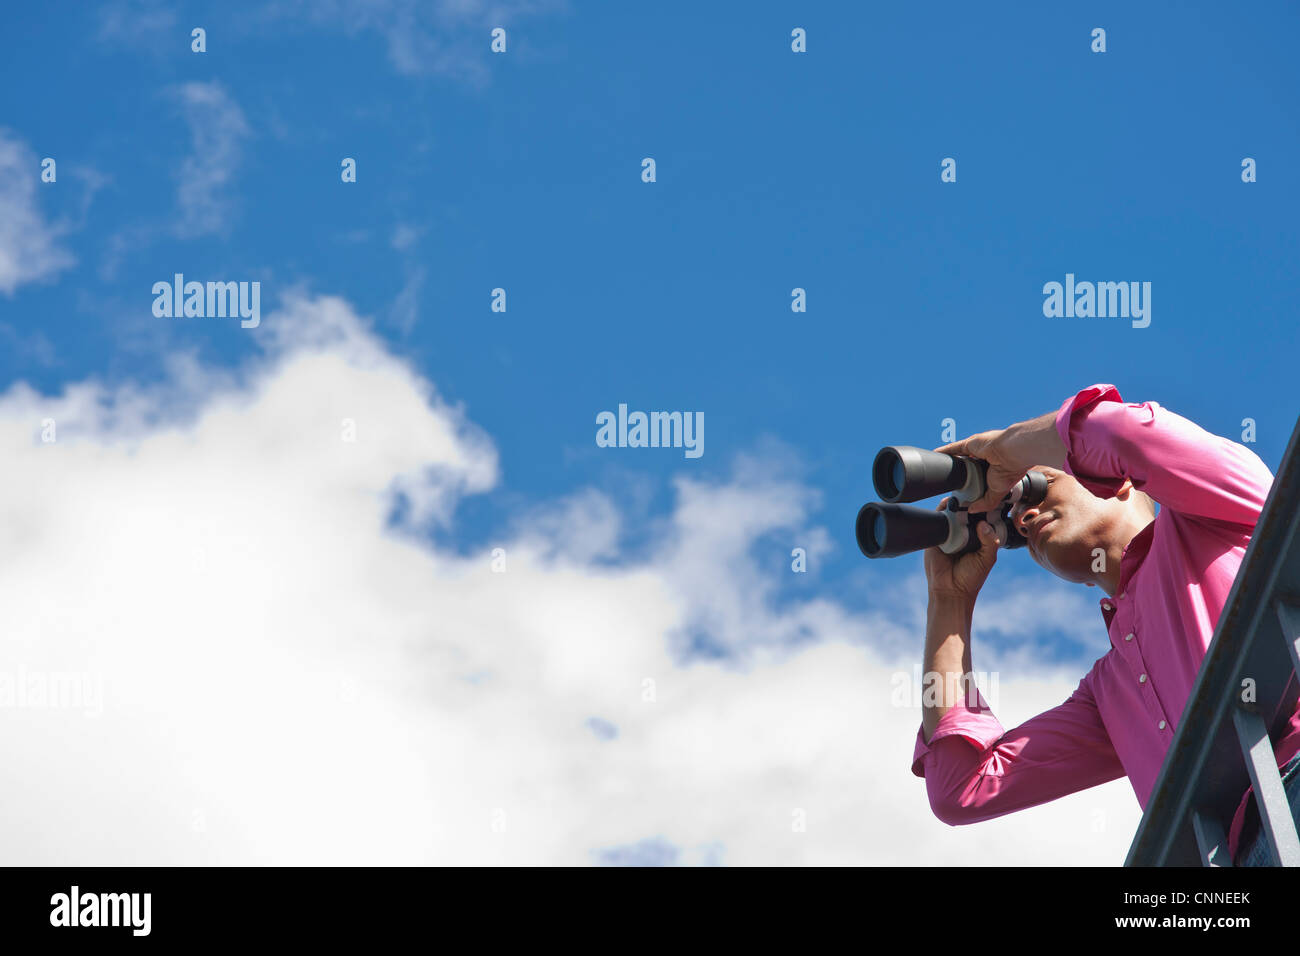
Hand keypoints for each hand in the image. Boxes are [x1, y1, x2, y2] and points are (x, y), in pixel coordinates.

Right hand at [923, 500, 1000, 601]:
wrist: (950, 590)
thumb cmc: (971, 577)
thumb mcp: (987, 558)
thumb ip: (989, 541)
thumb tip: (982, 524)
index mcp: (979, 536)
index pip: (983, 517)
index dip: (986, 507)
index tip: (989, 497)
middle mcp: (965, 532)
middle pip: (967, 512)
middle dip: (970, 503)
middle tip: (975, 494)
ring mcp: (949, 532)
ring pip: (952, 512)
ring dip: (956, 504)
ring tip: (962, 500)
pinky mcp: (935, 534)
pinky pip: (937, 518)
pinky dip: (941, 510)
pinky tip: (948, 506)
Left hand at [934, 412, 1065, 512]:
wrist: (1013, 453)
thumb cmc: (1010, 470)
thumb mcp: (998, 493)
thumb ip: (985, 503)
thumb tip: (971, 510)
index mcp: (991, 471)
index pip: (975, 479)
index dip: (967, 487)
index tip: (957, 496)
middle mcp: (983, 461)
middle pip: (965, 468)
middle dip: (957, 476)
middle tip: (945, 486)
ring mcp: (976, 451)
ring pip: (958, 458)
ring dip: (949, 463)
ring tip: (937, 472)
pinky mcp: (970, 444)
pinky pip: (953, 448)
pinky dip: (944, 451)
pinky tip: (935, 456)